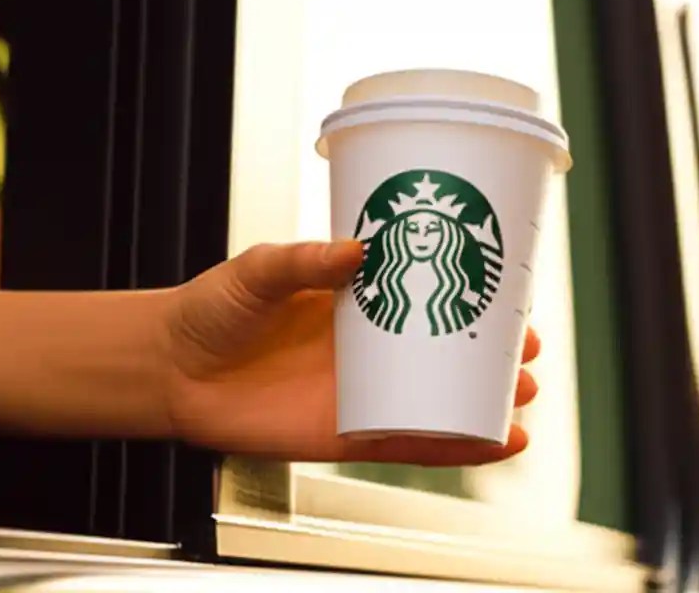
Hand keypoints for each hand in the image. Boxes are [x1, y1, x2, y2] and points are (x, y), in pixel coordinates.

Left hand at [162, 241, 539, 464]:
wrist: (170, 367)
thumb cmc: (210, 311)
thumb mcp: (258, 271)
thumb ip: (303, 261)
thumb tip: (355, 250)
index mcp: (356, 303)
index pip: (428, 296)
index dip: (472, 296)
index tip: (510, 293)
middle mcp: (367, 350)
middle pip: (447, 354)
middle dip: (494, 356)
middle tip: (529, 352)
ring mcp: (361, 394)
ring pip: (438, 403)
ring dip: (485, 405)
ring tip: (523, 401)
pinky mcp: (346, 434)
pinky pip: (409, 444)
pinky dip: (454, 449)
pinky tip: (493, 445)